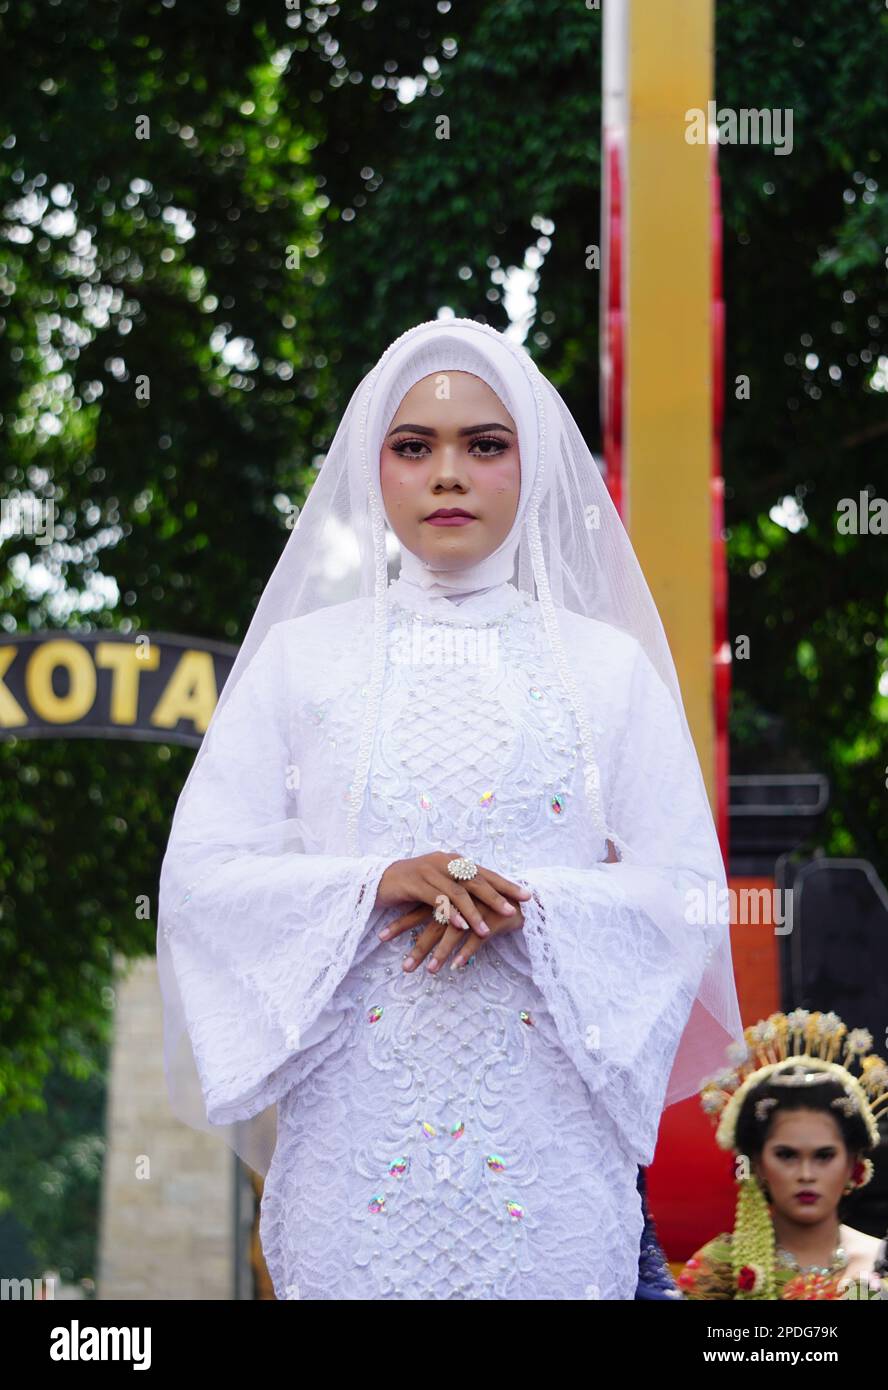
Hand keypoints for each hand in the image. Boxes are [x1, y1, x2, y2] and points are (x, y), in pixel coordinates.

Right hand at [374, 852, 531, 936]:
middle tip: (513, 911)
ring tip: (486, 930)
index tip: (526, 896)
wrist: (380, 880)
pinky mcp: (416, 883)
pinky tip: (460, 927)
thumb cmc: (413, 885)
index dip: (505, 884)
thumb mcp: (440, 883)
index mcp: (453, 860)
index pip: (484, 872)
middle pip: (475, 879)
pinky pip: (437, 900)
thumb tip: (488, 896)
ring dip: (473, 913)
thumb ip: (461, 886)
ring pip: (458, 892)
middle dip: (496, 896)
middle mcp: (444, 861)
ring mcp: (430, 870)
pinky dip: (450, 914)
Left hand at [383, 898, 525, 974]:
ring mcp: (476, 909)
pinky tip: (456, 966)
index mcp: (449, 896)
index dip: (400, 923)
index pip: (419, 909)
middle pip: (432, 924)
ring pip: (453, 932)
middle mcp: (459, 901)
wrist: (524, 898)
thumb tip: (424, 931)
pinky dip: (466, 952)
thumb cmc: (491, 904)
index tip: (380, 936)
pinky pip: (477, 938)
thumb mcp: (465, 904)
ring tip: (429, 971)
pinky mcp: (493, 918)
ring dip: (440, 953)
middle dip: (417, 947)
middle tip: (404, 968)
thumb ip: (445, 913)